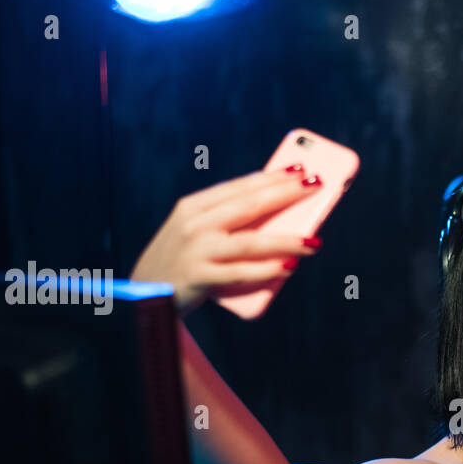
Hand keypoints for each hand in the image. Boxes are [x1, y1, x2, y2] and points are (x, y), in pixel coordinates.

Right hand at [129, 167, 322, 314]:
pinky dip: (269, 270)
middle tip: (316, 186)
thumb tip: (280, 219)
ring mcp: (197, 250)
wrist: (146, 294)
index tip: (300, 169)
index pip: (240, 187)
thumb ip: (228, 222)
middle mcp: (195, 224)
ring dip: (286, 240)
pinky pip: (242, 273)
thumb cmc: (183, 260)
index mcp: (194, 206)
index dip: (272, 177)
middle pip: (249, 206)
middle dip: (286, 194)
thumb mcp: (197, 231)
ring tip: (314, 241)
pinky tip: (290, 267)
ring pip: (251, 242)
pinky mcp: (200, 277)